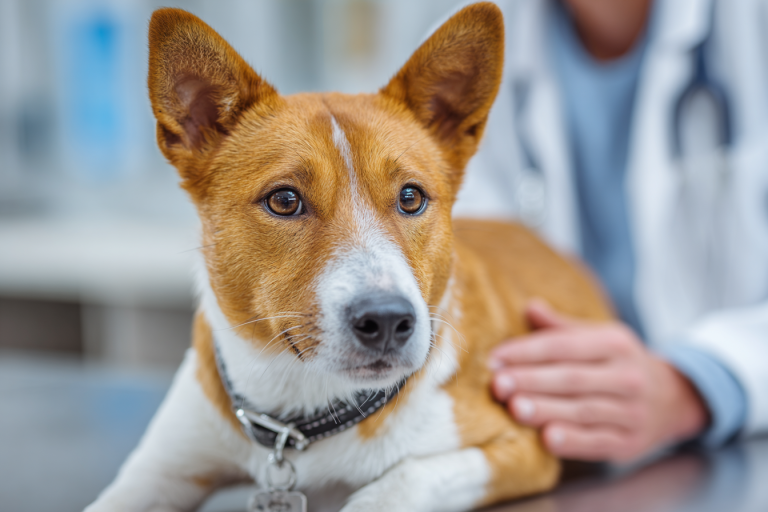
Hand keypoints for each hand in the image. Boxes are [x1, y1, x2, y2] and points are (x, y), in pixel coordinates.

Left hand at [488, 300, 708, 461]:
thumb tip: (530, 307)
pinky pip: (598, 441)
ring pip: (583, 410)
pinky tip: (547, 439)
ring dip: (547, 410)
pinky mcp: (630, 442)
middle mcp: (627, 376)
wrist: (673, 398)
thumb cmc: (618, 364)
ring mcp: (632, 411)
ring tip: (514, 408)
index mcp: (615, 343)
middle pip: (572, 378)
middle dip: (532, 381)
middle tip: (499, 384)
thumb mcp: (599, 337)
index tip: (495, 357)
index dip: (528, 351)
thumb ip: (561, 328)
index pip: (564, 346)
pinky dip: (573, 441)